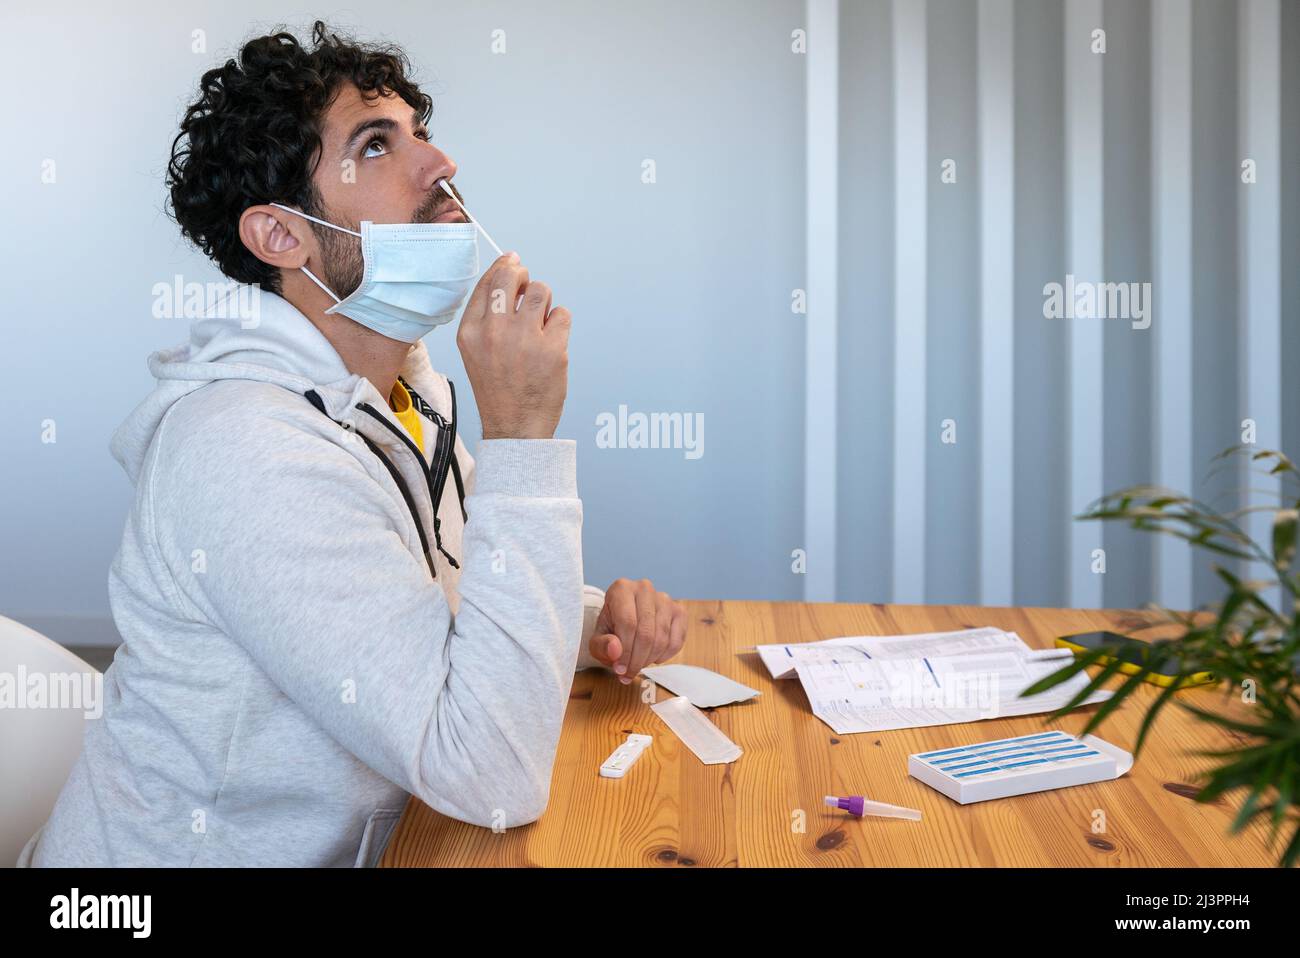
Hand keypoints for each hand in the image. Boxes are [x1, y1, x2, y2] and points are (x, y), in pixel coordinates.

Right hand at [457, 252, 569, 439]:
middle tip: (528, 291)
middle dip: (523, 276)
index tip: (513, 262)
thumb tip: (508, 267)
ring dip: (543, 301)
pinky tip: (551, 342)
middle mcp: (495, 331)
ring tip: (539, 322)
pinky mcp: (553, 348)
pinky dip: (559, 324)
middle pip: (511, 276)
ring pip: (541, 290)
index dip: (503, 266)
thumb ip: (486, 314)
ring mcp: (525, 338)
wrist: (515, 426)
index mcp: (471, 332)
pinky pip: (562, 313)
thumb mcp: (475, 351)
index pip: (487, 282)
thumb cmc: (498, 387)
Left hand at [587, 578, 686, 682]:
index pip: (628, 624)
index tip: (620, 669)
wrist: (625, 620)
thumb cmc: (611, 629)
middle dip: (637, 660)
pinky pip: (676, 641)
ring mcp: (664, 599)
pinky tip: (652, 656)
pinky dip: (665, 656)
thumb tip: (615, 651)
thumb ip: (601, 646)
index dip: (625, 652)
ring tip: (638, 664)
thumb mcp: (597, 639)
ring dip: (649, 659)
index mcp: (621, 589)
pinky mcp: (679, 611)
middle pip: (646, 633)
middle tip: (629, 673)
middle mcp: (644, 588)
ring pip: (662, 638)